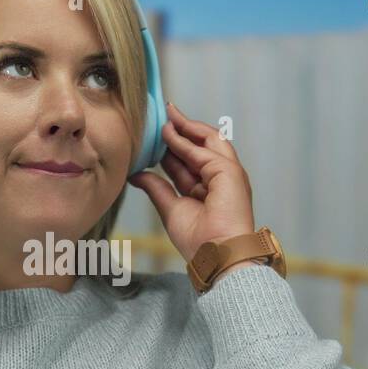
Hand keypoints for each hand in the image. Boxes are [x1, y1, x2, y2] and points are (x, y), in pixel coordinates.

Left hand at [128, 102, 256, 262]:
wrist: (216, 255)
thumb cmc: (199, 241)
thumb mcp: (171, 208)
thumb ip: (157, 188)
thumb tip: (137, 174)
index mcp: (209, 190)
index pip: (190, 161)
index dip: (174, 146)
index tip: (157, 134)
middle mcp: (221, 180)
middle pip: (202, 147)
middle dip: (183, 129)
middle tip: (164, 113)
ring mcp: (228, 174)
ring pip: (208, 141)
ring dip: (187, 127)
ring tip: (168, 114)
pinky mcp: (230, 172)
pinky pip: (206, 149)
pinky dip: (188, 139)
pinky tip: (170, 131)